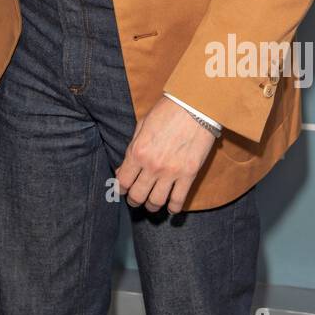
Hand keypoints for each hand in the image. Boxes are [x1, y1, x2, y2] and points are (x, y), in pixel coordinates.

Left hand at [116, 96, 216, 214]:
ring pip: (156, 201)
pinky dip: (173, 208)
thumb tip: (123, 168)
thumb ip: (132, 148)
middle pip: (138, 195)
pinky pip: (178, 200)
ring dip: (152, 206)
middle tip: (136, 199)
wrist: (195, 106)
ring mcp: (171, 172)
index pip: (123, 181)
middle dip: (134, 200)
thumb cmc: (167, 111)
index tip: (123, 189)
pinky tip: (171, 207)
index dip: (120, 188)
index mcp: (137, 152)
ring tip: (152, 204)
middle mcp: (152, 166)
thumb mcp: (142, 125)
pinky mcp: (189, 174)